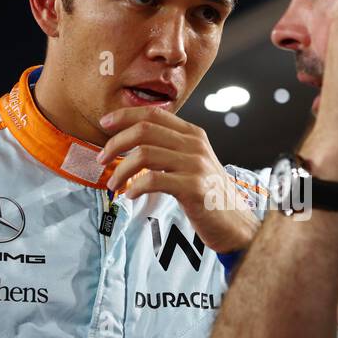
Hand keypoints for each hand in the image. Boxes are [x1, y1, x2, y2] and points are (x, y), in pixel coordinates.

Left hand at [98, 106, 259, 253]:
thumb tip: (134, 141)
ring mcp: (196, 165)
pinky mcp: (193, 188)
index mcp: (193, 134)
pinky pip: (153, 180)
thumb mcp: (194, 163)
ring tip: (113, 184)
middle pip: (144, 130)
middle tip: (102, 159)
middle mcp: (195, 145)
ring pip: (144, 154)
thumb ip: (171, 148)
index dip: (124, 115)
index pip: (153, 114)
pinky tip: (130, 195)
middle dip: (115, 143)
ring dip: (120, 170)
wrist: (236, 223)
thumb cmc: (209, 195)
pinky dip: (135, 187)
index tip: (105, 125)